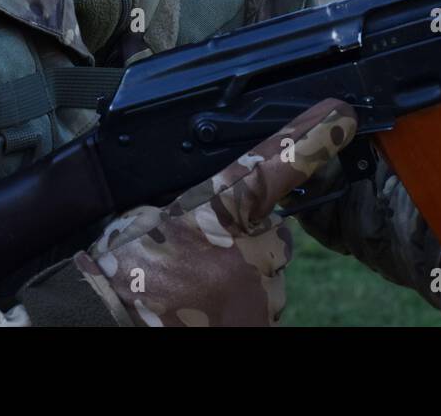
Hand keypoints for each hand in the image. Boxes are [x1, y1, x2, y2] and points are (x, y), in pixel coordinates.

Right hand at [60, 98, 357, 325]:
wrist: (100, 325)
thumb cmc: (114, 277)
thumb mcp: (139, 221)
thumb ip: (187, 204)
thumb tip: (215, 202)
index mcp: (207, 213)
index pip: (266, 166)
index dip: (307, 139)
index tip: (340, 116)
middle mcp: (239, 252)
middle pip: (273, 232)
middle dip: (249, 239)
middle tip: (201, 255)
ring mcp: (253, 294)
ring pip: (270, 273)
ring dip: (243, 276)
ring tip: (195, 289)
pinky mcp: (258, 323)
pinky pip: (265, 307)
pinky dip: (241, 306)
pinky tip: (205, 309)